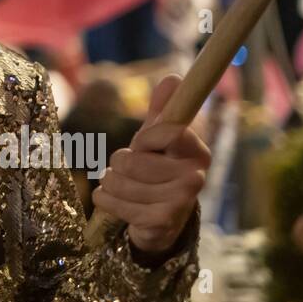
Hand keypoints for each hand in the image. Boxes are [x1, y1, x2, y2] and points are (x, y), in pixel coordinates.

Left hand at [92, 74, 210, 256]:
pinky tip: (114, 202)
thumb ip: (163, 110)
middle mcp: (195, 178)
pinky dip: (104, 200)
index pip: (168, 131)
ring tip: (120, 185)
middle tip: (129, 171)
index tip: (142, 144)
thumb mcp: (158, 140)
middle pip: (133, 160)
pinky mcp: (160, 223)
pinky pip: (112, 202)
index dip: (145, 138)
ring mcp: (179, 204)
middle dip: (119, 164)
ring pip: (119, 181)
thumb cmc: (157, 172)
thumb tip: (174, 78)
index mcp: (197, 152)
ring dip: (110, 182)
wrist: (161, 222)